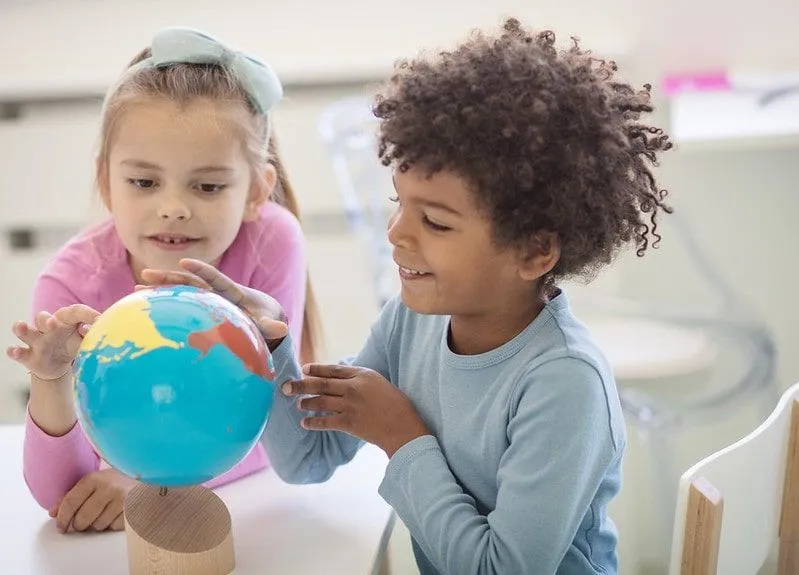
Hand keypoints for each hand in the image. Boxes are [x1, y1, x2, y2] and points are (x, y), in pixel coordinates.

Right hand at [7, 305, 98, 379]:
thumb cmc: (72, 346)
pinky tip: (15, 351)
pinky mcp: (27, 356)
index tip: (100, 320)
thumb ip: (90, 336)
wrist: (57, 366)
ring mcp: (36, 341)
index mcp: (66, 320)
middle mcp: (47, 327)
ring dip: (23, 329)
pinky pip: (17, 351)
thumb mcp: (83, 341)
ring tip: (21, 327)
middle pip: (43, 317)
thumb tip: (98, 328)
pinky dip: (14, 351)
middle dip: (47, 320)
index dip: (87, 314)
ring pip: (26, 331)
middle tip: (53, 324)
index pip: (75, 312)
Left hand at [50, 468, 136, 532]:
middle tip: (82, 522)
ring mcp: (122, 500)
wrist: (146, 474)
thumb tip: (53, 513)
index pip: (70, 502)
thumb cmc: (116, 479)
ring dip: (96, 524)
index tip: (61, 526)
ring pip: (97, 526)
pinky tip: (114, 514)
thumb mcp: (93, 482)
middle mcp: (108, 488)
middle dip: (79, 524)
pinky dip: (111, 524)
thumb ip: (73, 496)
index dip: (62, 518)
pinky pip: (113, 527)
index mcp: (94, 479)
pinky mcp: (132, 510)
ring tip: (102, 514)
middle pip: (82, 519)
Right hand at [138, 258, 287, 347]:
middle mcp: (214, 292)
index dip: (200, 270)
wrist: (260, 317)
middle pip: (190, 281)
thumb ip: (271, 326)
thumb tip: (282, 329)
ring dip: (161, 289)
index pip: (214, 278)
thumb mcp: (267, 322)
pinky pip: (179, 305)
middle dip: (169, 276)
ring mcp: (204, 300)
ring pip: (180, 291)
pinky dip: (163, 305)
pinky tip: (141, 308)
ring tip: (137, 288)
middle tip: (146, 274)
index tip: (183, 262)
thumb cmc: (263, 319)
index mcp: (231, 292)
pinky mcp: (198, 309)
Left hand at [283, 364, 430, 457]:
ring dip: (305, 403)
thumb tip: (338, 379)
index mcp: (361, 375)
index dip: (316, 369)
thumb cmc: (395, 403)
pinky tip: (304, 422)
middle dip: (301, 384)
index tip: (303, 369)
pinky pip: (325, 422)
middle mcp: (353, 388)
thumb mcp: (378, 382)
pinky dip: (312, 422)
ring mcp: (350, 406)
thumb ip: (358, 378)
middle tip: (286, 385)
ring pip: (320, 402)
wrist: (403, 426)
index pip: (333, 369)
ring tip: (297, 404)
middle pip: (321, 384)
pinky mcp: (349, 423)